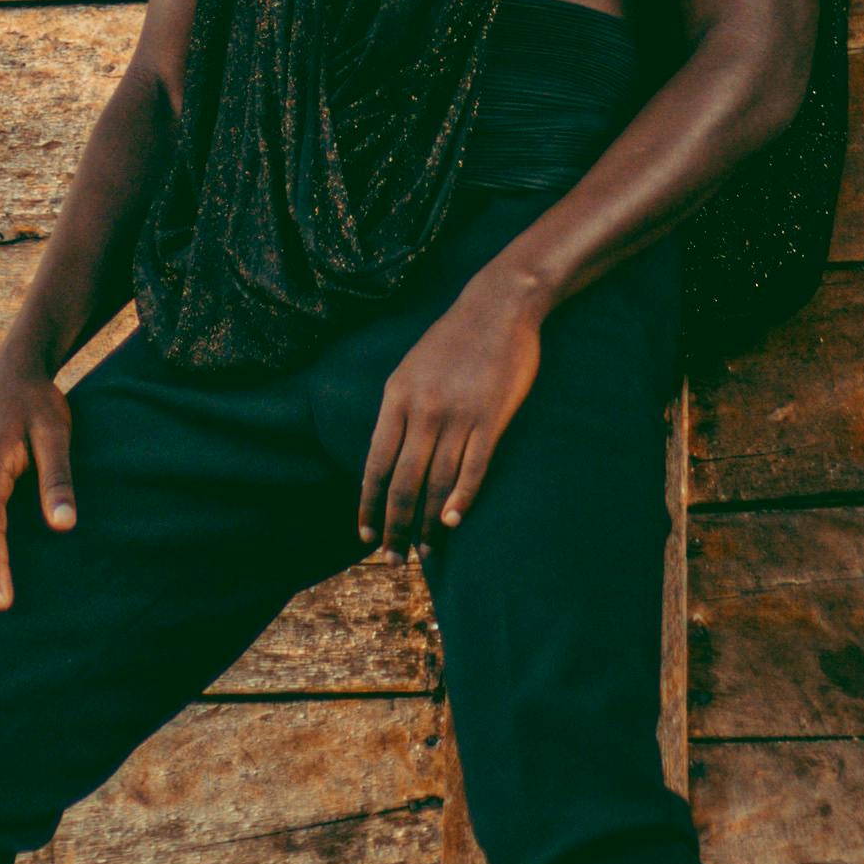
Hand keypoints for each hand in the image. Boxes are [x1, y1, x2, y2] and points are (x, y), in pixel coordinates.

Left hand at [358, 271, 544, 553]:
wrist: (498, 306)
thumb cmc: (453, 340)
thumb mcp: (410, 369)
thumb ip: (398, 412)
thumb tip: (386, 459)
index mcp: (397, 397)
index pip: (375, 464)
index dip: (368, 504)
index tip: (365, 535)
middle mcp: (423, 410)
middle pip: (403, 482)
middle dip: (395, 525)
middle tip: (394, 557)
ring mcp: (459, 415)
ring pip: (437, 481)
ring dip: (428, 522)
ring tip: (426, 549)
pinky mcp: (492, 417)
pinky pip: (474, 467)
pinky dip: (461, 498)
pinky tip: (452, 521)